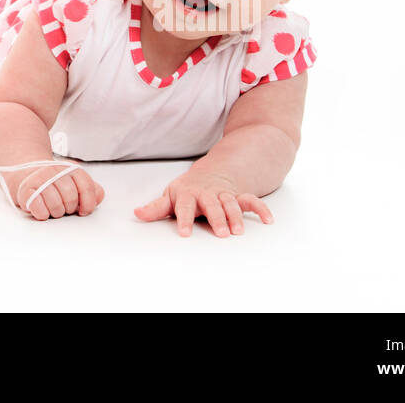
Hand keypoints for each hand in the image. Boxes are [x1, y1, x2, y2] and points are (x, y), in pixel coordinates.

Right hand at [8, 163, 104, 219]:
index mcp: (70, 168)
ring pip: (56, 206)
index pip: (86, 186)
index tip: (83, 211)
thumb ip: (90, 189)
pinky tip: (41, 208)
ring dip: (55, 212)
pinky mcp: (26, 190)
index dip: (88, 203)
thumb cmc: (53, 182)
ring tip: (51, 207)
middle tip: (62, 206)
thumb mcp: (74, 181)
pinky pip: (40, 210)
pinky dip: (42, 214)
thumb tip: (98, 196)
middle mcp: (55, 170)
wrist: (25, 174)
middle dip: (69, 208)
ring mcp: (40, 178)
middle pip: (71, 198)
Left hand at [133, 169, 272, 236]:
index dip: (184, 219)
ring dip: (235, 216)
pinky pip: (250, 200)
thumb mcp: (170, 196)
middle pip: (212, 205)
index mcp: (188, 195)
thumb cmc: (187, 190)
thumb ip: (156, 208)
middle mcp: (207, 194)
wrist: (211, 172)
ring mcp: (223, 194)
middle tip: (220, 234)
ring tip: (238, 231)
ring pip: (231, 203)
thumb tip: (136, 213)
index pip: (184, 207)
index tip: (184, 233)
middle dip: (216, 218)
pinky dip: (259, 209)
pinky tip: (267, 220)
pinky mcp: (237, 196)